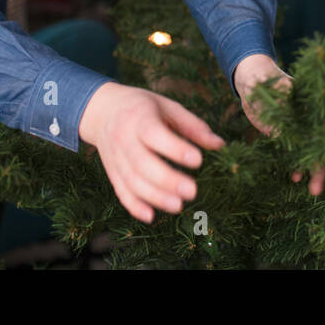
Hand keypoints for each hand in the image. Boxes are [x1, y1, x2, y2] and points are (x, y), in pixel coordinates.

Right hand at [79, 81, 224, 222]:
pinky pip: (121, 191)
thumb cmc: (143, 107)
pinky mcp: (112, 172)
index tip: (198, 160)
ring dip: (154, 197)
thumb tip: (220, 144)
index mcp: (140, 117)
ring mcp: (115, 158)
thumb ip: (193, 126)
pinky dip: (134, 206)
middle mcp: (124, 138)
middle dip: (167, 179)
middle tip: (192, 191)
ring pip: (132, 181)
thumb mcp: (168, 107)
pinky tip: (151, 216)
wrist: (104, 110)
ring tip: (178, 206)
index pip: (154, 134)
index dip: (175, 149)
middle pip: (142, 163)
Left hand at [233, 53, 324, 195]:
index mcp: (319, 105)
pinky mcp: (289, 139)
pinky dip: (299, 168)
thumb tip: (287, 125)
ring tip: (314, 192)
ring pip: (316, 155)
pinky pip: (298, 157)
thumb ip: (284, 108)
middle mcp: (315, 121)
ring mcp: (303, 131)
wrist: (253, 84)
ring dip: (318, 173)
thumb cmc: (268, 80)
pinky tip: (295, 178)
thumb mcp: (274, 91)